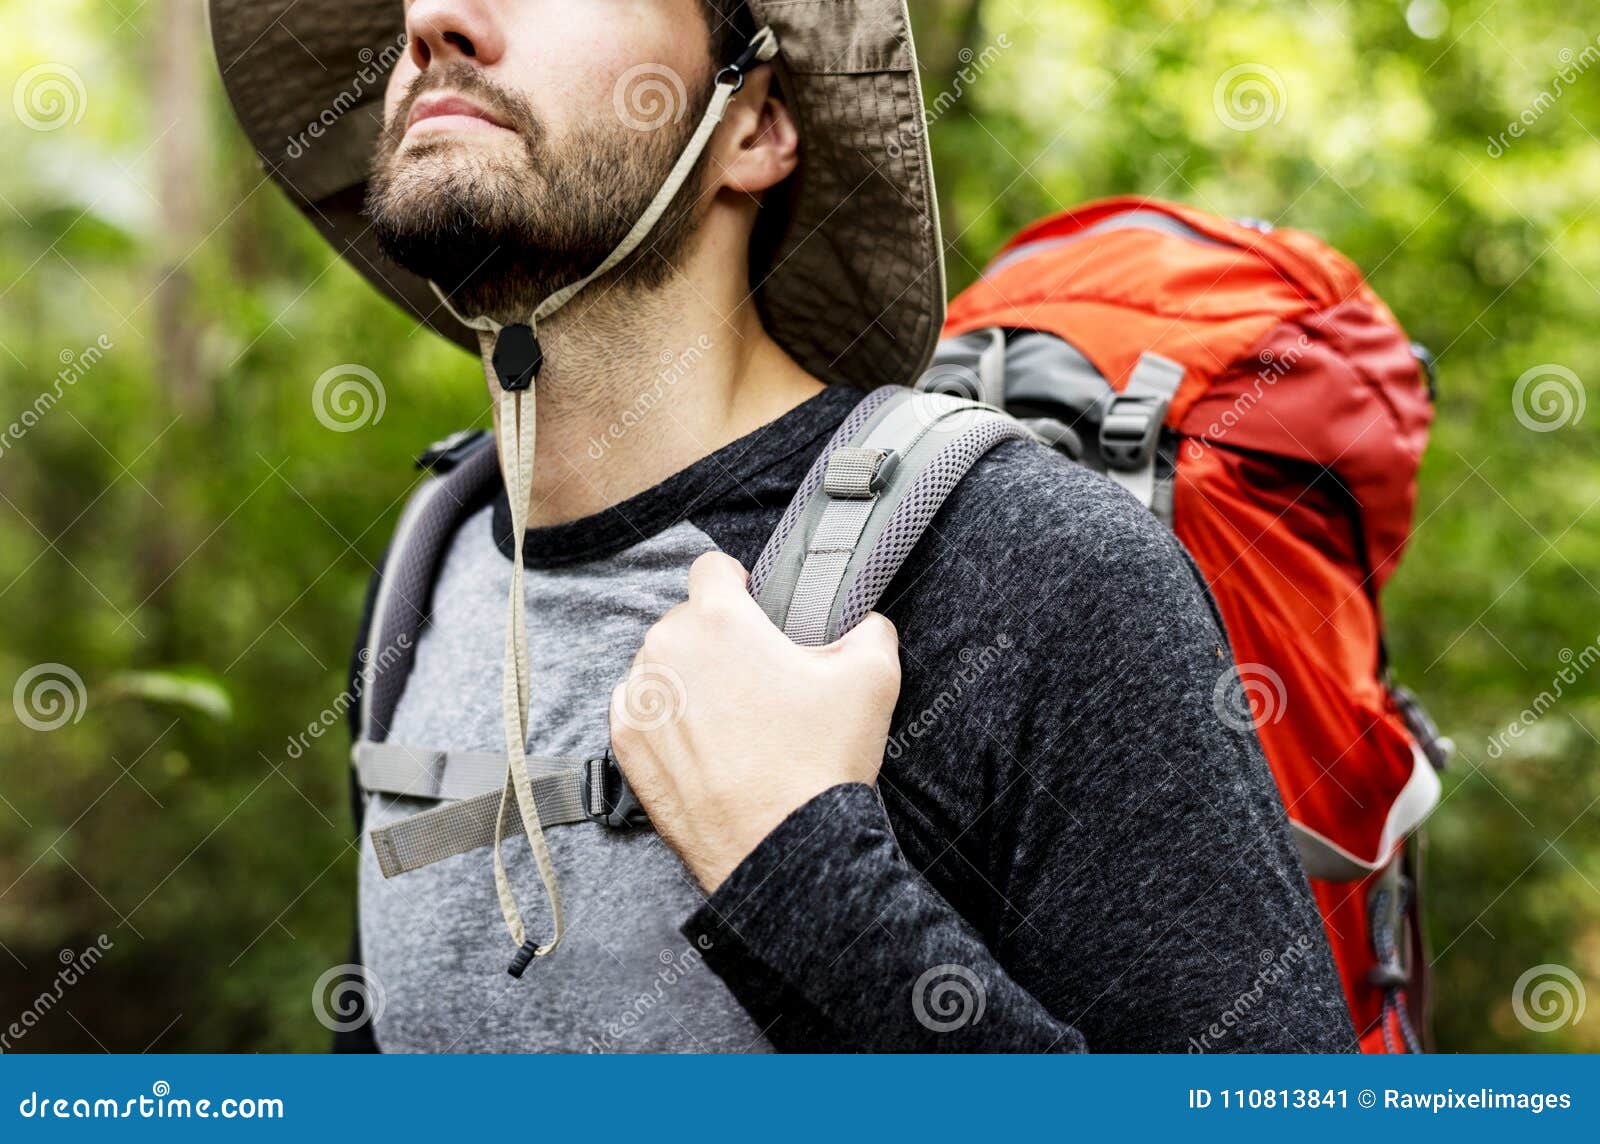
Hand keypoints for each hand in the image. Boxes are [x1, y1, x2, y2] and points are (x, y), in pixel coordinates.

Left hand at [609, 552, 900, 891]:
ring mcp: (638, 700)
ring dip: (691, 678)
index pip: (712, 567)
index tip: (757, 611)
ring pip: (662, 665)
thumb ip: (868, 626)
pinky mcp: (626, 745)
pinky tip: (707, 745)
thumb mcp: (873, 676)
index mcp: (716, 620)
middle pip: (688, 620)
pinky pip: (643, 709)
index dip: (741, 583)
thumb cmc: (820, 763)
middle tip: (760, 679)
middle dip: (720, 639)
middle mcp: (664, 651)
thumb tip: (862, 621)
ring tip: (734, 719)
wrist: (782, 850)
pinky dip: (668, 719)